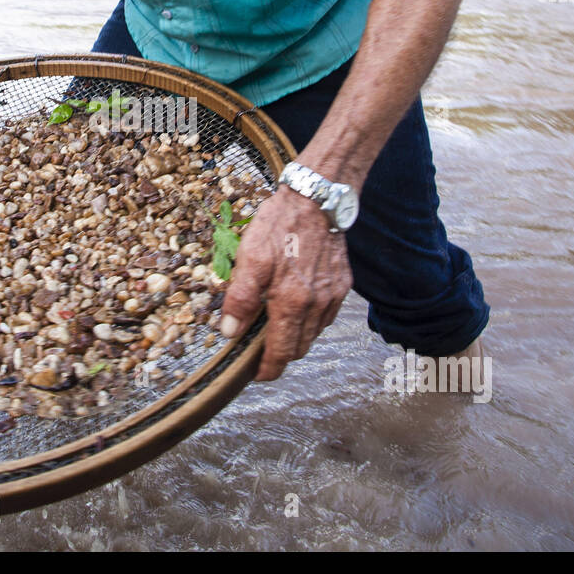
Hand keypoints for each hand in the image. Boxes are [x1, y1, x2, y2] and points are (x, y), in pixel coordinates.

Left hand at [219, 187, 352, 380]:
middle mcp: (317, 305)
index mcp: (292, 302)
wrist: (318, 198)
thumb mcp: (250, 258)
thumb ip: (240, 299)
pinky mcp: (343, 284)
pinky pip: (326, 316)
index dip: (268, 369)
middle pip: (299, 348)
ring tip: (276, 330)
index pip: (281, 352)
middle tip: (261, 353)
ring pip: (314, 334)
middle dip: (281, 356)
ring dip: (296, 339)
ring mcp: (333, 296)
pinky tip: (297, 308)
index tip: (257, 375)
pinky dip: (311, 321)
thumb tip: (229, 333)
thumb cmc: (281, 224)